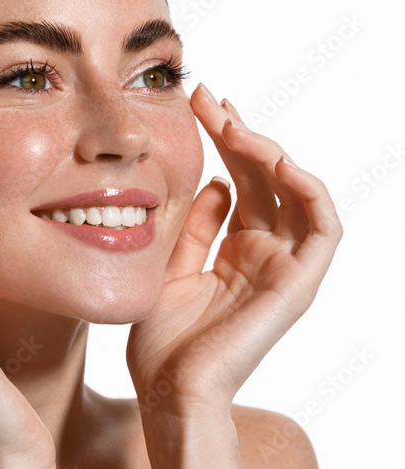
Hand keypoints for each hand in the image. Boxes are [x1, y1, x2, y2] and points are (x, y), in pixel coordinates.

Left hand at [126, 84, 341, 458]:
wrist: (167, 388)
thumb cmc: (161, 339)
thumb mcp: (168, 265)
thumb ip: (193, 226)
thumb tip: (214, 182)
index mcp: (235, 250)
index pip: (240, 181)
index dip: (223, 140)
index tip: (197, 104)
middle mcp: (264, 253)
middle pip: (264, 179)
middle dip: (238, 132)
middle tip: (208, 97)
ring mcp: (284, 267)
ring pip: (295, 193)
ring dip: (269, 151)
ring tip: (233, 122)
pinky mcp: (298, 283)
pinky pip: (323, 228)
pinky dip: (308, 189)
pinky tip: (276, 160)